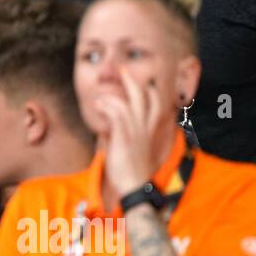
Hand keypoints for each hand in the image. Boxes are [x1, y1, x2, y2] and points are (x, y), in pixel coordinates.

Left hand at [94, 64, 164, 199]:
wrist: (135, 186)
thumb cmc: (132, 171)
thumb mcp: (132, 149)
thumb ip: (124, 135)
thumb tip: (110, 129)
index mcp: (150, 130)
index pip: (156, 103)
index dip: (150, 90)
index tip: (142, 81)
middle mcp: (146, 127)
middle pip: (144, 95)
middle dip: (133, 80)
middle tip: (122, 69)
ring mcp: (136, 130)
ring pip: (128, 101)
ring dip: (112, 94)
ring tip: (100, 95)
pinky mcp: (124, 135)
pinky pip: (116, 112)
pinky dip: (106, 105)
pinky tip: (98, 105)